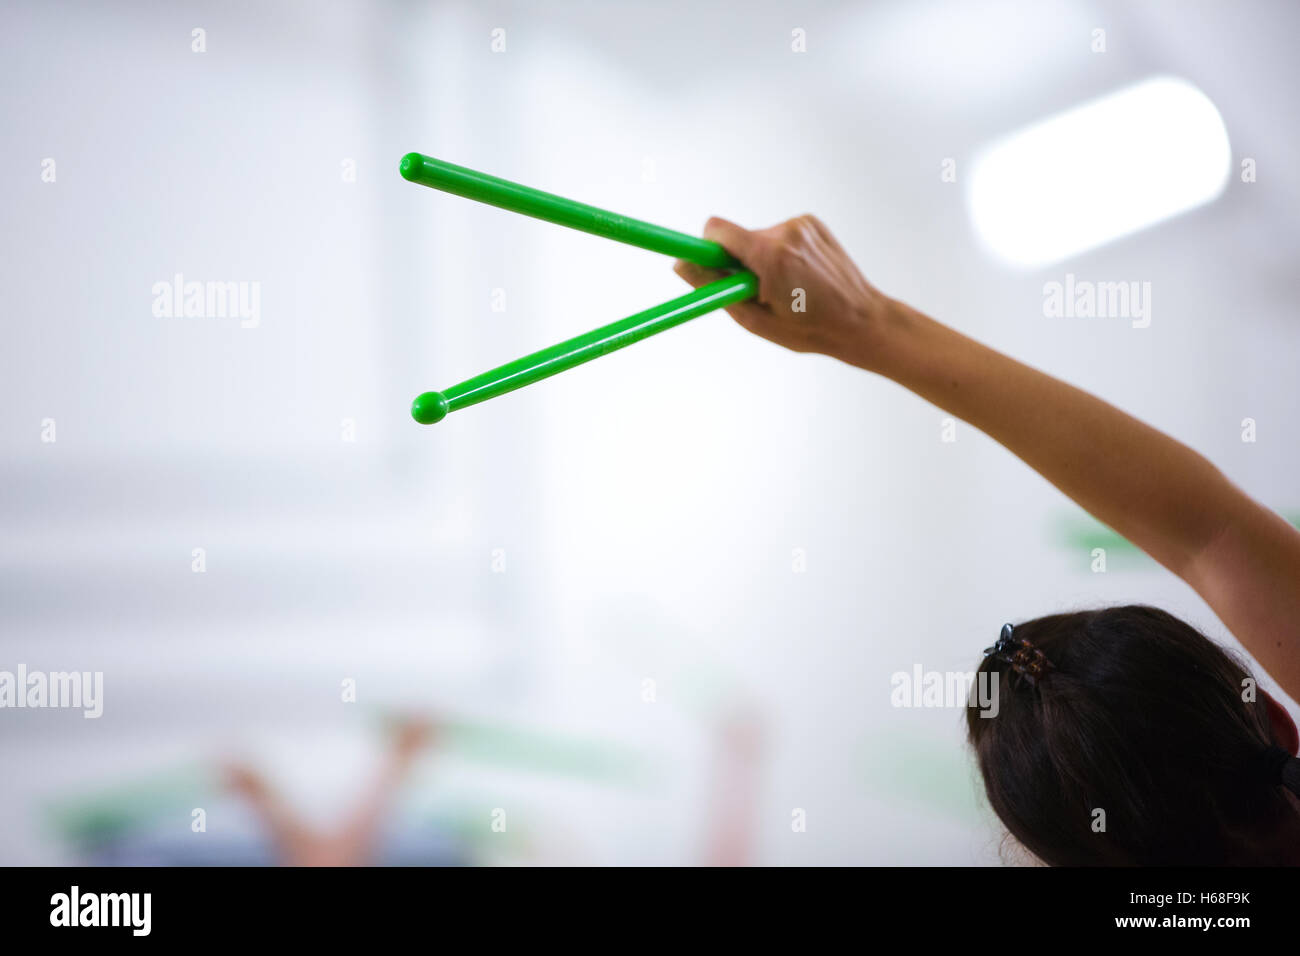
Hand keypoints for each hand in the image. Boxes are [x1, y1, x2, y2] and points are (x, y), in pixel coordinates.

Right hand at [674, 215, 893, 364]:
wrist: (861, 321)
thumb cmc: (808, 329)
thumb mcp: (753, 317)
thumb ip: (713, 288)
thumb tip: (681, 265)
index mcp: (770, 256)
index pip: (716, 230)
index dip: (703, 247)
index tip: (695, 260)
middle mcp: (785, 232)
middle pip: (737, 237)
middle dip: (737, 262)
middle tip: (755, 292)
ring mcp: (802, 224)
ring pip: (758, 237)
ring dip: (761, 260)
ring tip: (786, 289)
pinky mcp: (812, 222)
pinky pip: (779, 235)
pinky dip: (780, 253)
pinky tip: (799, 276)